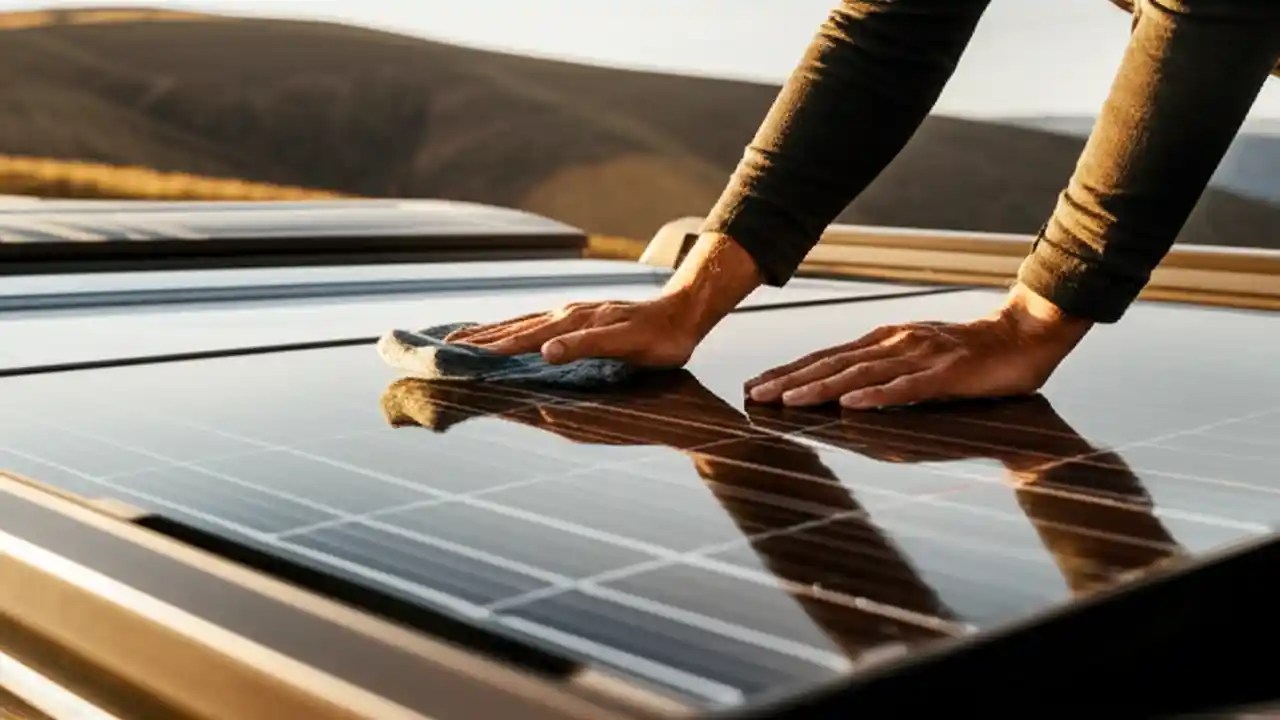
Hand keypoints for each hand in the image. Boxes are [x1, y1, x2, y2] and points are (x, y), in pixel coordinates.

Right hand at [446, 232, 761, 365]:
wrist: (684, 312)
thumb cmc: (659, 336)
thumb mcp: (626, 344)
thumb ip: (584, 346)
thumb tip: (544, 352)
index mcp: (570, 323)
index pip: (520, 339)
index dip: (488, 349)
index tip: (457, 357)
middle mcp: (565, 315)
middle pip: (511, 328)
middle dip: (477, 339)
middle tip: (442, 347)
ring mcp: (570, 314)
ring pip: (520, 323)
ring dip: (490, 332)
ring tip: (461, 338)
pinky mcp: (578, 316)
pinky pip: (535, 322)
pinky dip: (512, 328)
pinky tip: (507, 332)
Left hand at [744, 283, 1092, 408]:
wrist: (1025, 333)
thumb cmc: (971, 353)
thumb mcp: (918, 359)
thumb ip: (885, 371)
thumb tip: (846, 390)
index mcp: (885, 342)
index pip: (828, 357)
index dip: (791, 371)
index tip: (757, 385)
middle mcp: (895, 344)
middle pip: (834, 363)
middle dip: (791, 380)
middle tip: (755, 395)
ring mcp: (920, 357)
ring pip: (861, 375)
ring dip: (821, 388)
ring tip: (788, 401)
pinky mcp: (947, 374)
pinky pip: (907, 387)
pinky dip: (877, 396)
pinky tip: (851, 405)